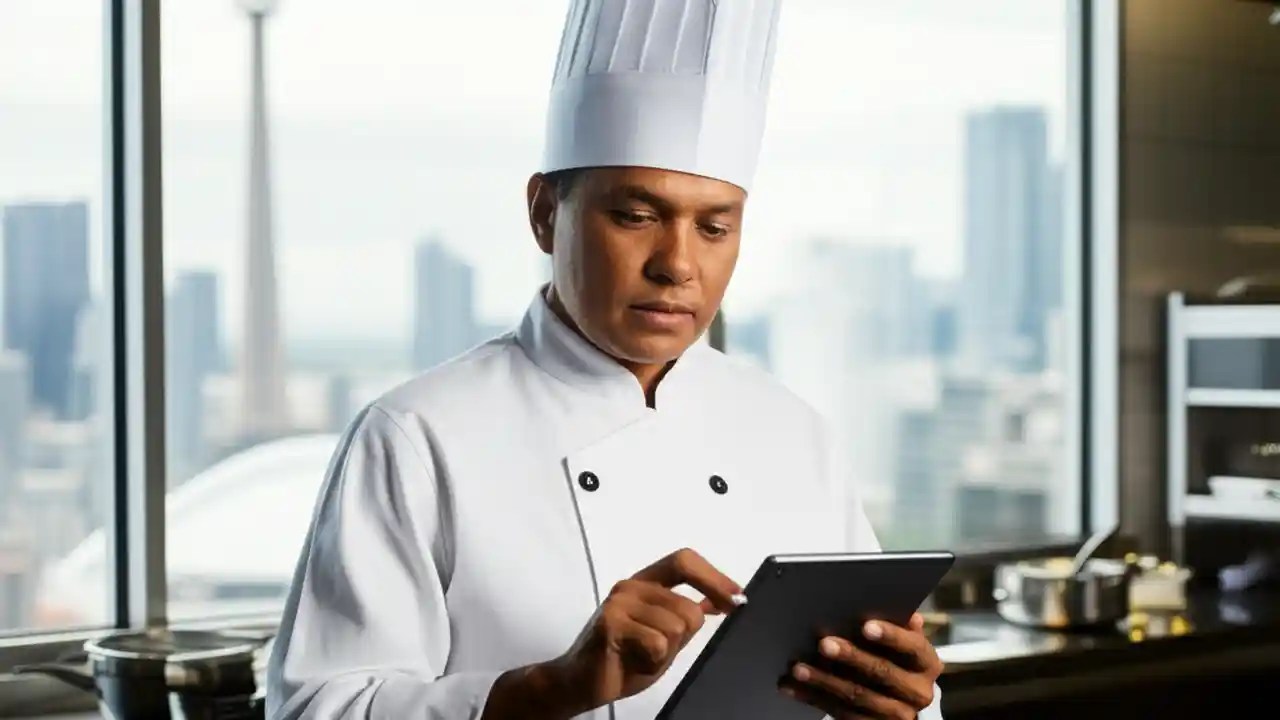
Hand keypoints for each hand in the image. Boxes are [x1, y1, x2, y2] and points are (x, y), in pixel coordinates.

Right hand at [482, 548, 741, 719]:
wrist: (579, 683)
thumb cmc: (623, 660)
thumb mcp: (664, 638)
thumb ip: (685, 617)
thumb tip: (720, 600)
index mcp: (646, 583)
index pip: (684, 561)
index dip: (714, 577)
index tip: (738, 598)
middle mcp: (632, 585)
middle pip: (689, 607)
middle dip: (685, 637)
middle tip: (658, 650)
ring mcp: (619, 601)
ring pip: (677, 626)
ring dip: (666, 653)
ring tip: (641, 656)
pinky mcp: (611, 622)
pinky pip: (657, 642)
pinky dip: (652, 661)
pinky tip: (632, 661)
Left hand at [781, 612, 942, 719]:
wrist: (897, 700)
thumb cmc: (894, 658)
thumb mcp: (902, 642)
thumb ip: (899, 625)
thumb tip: (903, 611)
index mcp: (928, 664)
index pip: (913, 647)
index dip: (891, 636)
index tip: (866, 626)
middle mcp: (918, 692)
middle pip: (882, 673)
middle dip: (851, 657)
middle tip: (824, 643)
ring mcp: (898, 714)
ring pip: (857, 696)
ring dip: (824, 681)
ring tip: (799, 668)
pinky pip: (841, 713)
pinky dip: (813, 698)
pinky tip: (793, 686)